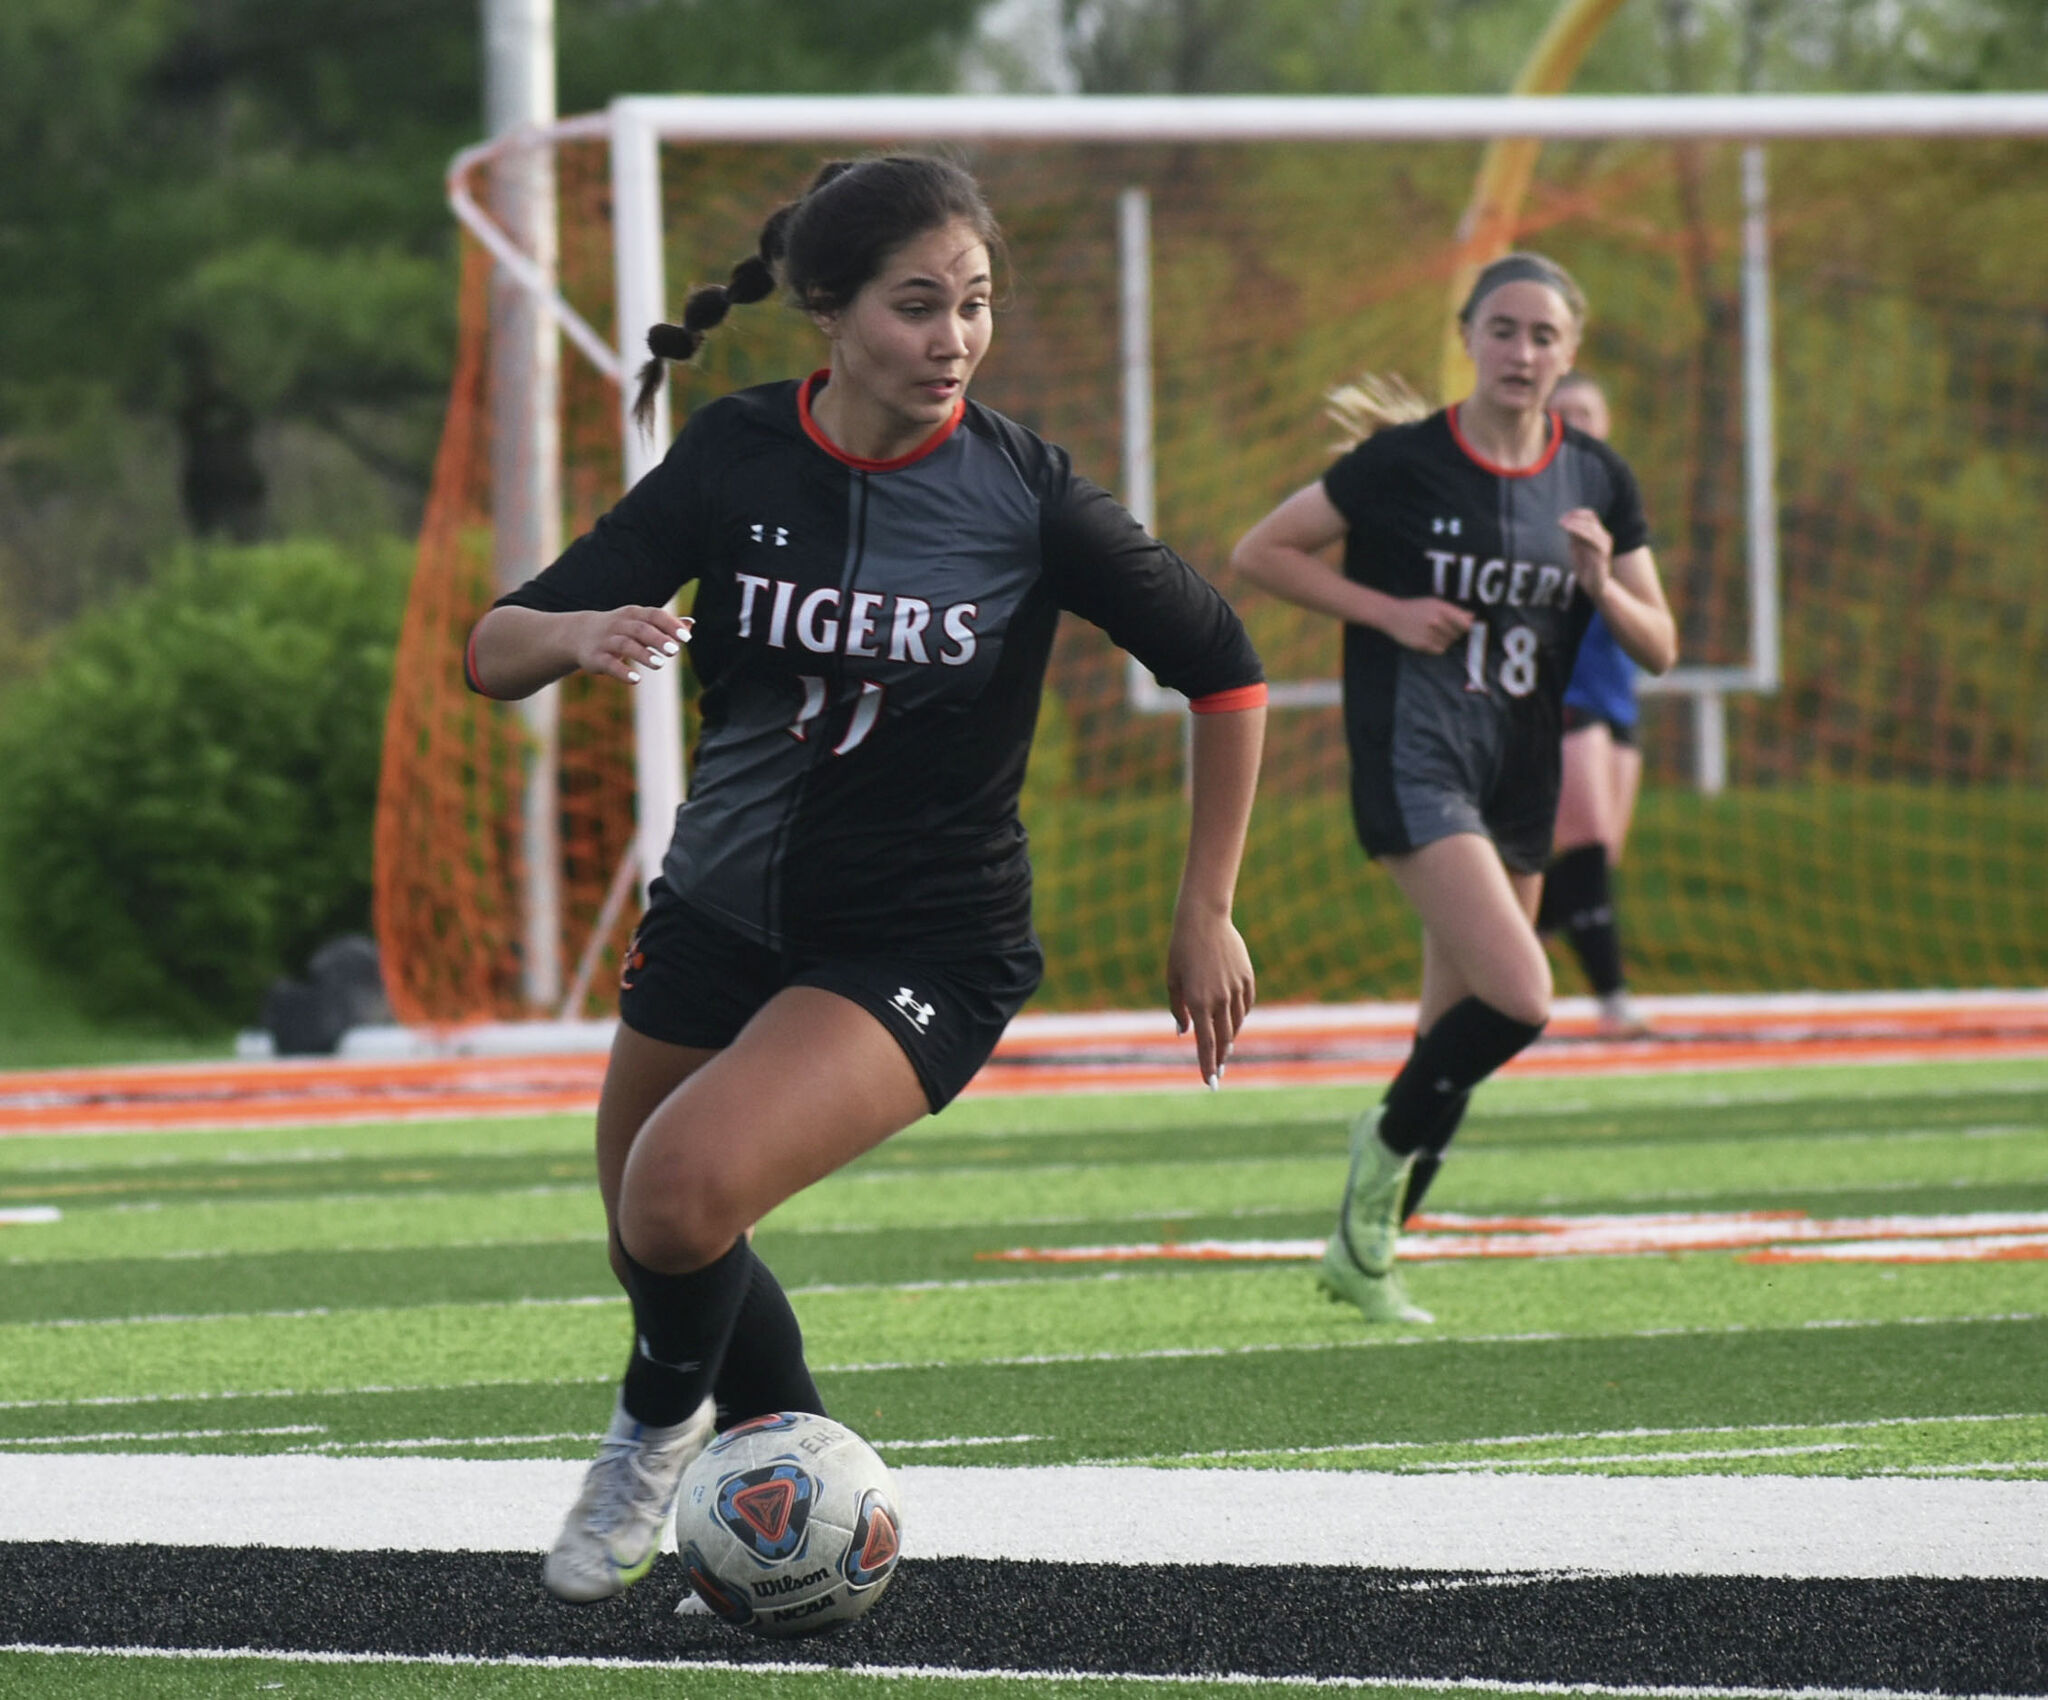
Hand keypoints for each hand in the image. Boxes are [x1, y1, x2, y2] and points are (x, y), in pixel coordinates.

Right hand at [575, 609, 692, 685]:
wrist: (579, 634)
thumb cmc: (620, 629)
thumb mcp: (640, 623)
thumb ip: (664, 625)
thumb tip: (691, 624)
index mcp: (634, 614)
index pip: (654, 615)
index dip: (670, 625)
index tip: (686, 638)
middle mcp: (619, 625)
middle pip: (640, 629)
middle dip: (658, 639)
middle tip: (674, 650)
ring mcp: (606, 641)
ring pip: (625, 645)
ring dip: (643, 654)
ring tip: (660, 665)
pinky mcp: (596, 658)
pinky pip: (609, 664)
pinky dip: (622, 672)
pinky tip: (636, 680)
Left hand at [1167, 905, 1254, 1086]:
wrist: (1204, 920)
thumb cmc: (1181, 950)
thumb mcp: (1172, 980)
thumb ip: (1179, 1009)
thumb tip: (1185, 1032)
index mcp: (1198, 1002)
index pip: (1205, 1043)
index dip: (1207, 1065)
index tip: (1210, 1083)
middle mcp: (1219, 999)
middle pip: (1224, 1038)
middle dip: (1220, 1057)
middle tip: (1217, 1071)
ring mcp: (1236, 988)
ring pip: (1236, 1023)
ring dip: (1229, 1037)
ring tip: (1224, 1048)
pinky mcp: (1247, 978)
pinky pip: (1245, 1005)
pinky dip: (1239, 1016)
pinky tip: (1233, 1022)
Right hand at [1382, 596, 1473, 654]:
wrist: (1392, 615)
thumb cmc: (1416, 608)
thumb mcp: (1435, 603)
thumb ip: (1454, 611)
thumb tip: (1472, 617)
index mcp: (1442, 609)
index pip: (1465, 624)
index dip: (1468, 628)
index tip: (1467, 628)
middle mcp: (1436, 621)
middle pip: (1458, 635)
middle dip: (1454, 632)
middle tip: (1443, 628)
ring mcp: (1429, 634)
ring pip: (1449, 643)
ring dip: (1445, 640)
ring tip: (1434, 633)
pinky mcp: (1423, 644)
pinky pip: (1439, 650)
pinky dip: (1437, 646)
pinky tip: (1429, 639)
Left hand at [1560, 508, 1613, 601]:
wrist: (1594, 586)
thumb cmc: (1584, 568)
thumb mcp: (1576, 548)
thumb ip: (1574, 536)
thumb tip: (1566, 522)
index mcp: (1597, 534)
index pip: (1590, 515)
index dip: (1577, 513)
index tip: (1563, 516)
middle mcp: (1603, 536)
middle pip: (1590, 518)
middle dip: (1573, 517)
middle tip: (1560, 521)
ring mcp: (1604, 543)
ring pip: (1591, 526)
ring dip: (1575, 523)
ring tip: (1562, 524)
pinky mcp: (1603, 552)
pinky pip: (1592, 538)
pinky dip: (1580, 532)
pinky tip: (1570, 531)